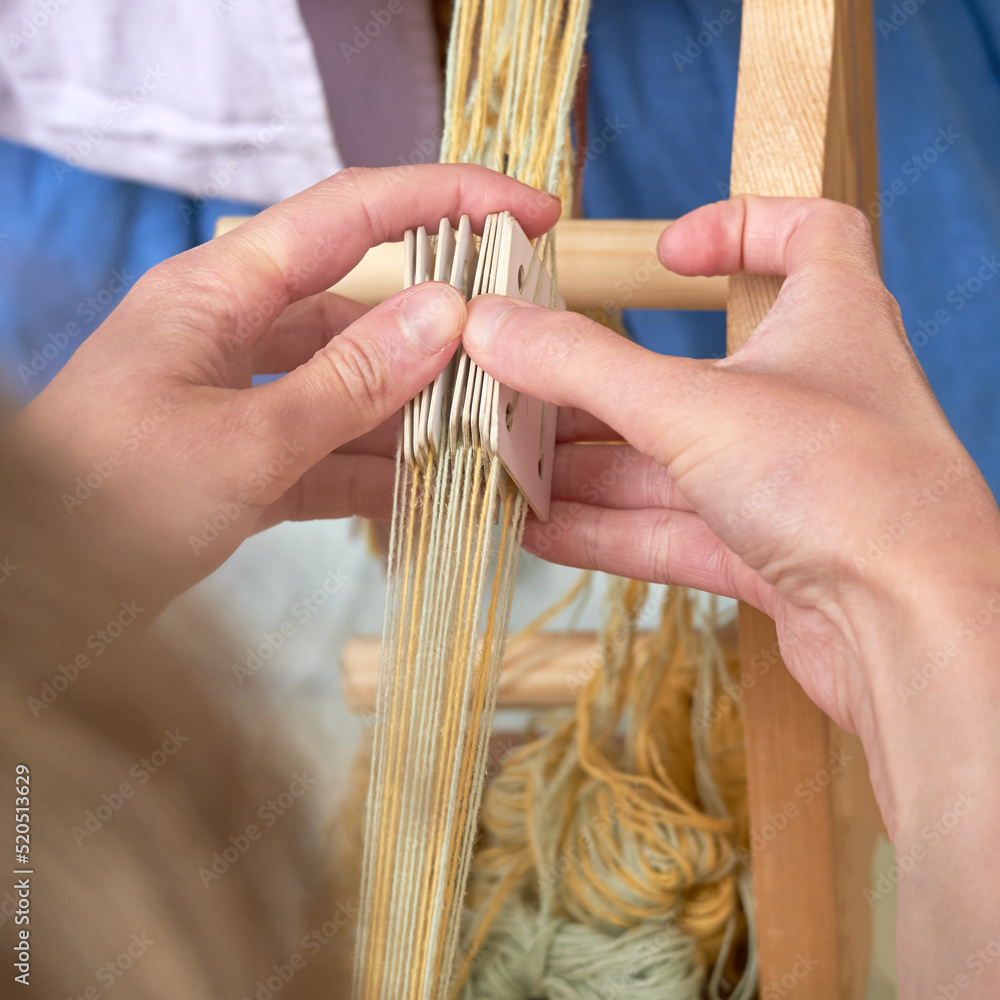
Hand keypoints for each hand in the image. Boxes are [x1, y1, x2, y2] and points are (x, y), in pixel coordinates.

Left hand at [14, 165, 560, 606]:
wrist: (37, 590)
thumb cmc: (105, 499)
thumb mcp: (237, 443)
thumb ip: (346, 384)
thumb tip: (447, 315)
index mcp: (221, 292)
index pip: (350, 215)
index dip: (445, 197)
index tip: (527, 210)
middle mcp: (239, 333)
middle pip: (364, 305)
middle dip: (446, 326)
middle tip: (526, 346)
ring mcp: (247, 399)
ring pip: (357, 387)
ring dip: (421, 410)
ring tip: (500, 429)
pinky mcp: (252, 460)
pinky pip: (334, 452)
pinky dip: (383, 472)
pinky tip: (440, 489)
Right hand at [463, 195, 999, 814]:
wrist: (916, 632)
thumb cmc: (846, 485)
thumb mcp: (692, 406)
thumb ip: (582, 367)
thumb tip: (492, 325)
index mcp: (828, 318)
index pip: (809, 234)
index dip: (740, 226)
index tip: (666, 254)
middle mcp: (810, 396)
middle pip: (690, 373)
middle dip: (599, 389)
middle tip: (520, 391)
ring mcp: (790, 482)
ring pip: (672, 463)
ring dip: (590, 471)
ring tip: (509, 469)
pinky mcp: (771, 555)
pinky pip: (673, 530)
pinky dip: (610, 530)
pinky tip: (541, 531)